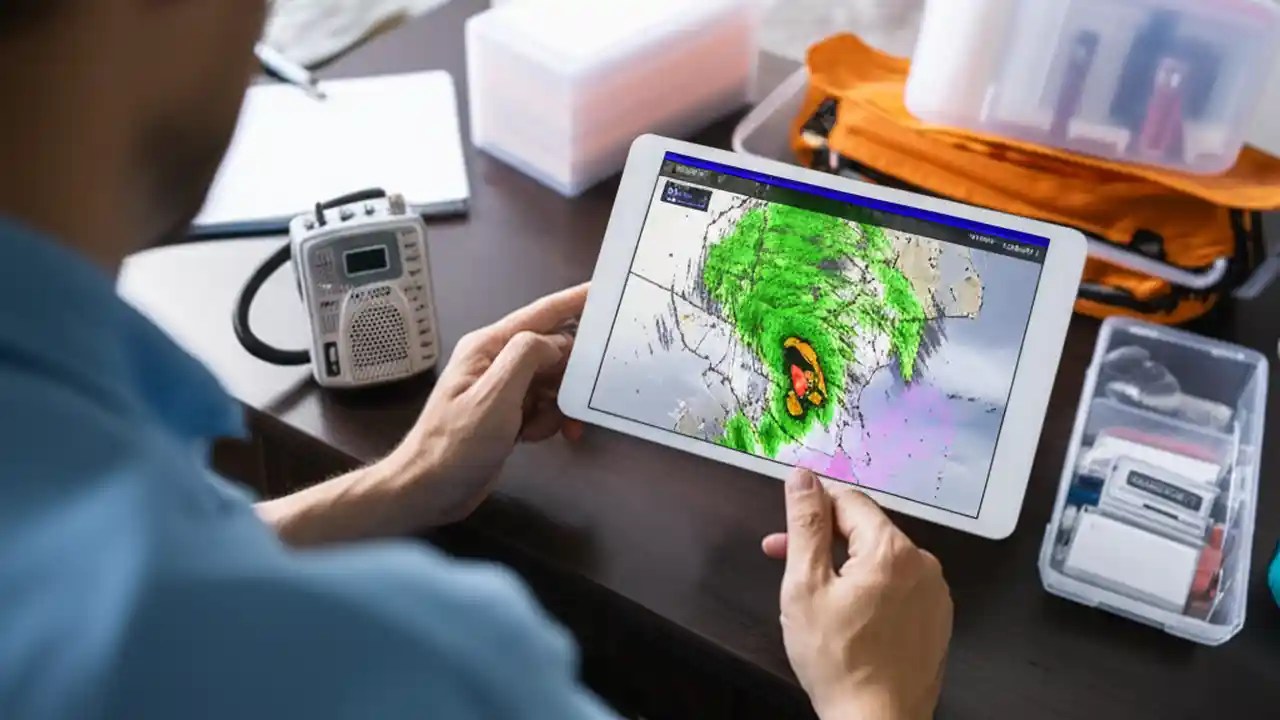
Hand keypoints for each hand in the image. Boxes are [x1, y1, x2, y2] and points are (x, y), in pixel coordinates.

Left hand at [383, 283, 588, 525]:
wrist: (429, 490)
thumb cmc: (455, 443)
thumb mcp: (494, 396)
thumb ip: (526, 358)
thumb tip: (557, 342)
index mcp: (489, 346)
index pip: (541, 314)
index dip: (575, 301)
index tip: (605, 291)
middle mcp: (497, 361)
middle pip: (552, 350)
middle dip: (570, 374)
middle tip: (581, 394)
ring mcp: (503, 388)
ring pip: (553, 382)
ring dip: (558, 405)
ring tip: (543, 427)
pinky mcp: (509, 413)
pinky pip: (545, 406)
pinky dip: (549, 421)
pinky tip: (537, 436)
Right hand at [761, 468, 952, 719]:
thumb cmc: (837, 659)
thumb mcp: (806, 585)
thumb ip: (806, 525)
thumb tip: (803, 477)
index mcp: (892, 549)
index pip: (849, 501)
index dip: (812, 505)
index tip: (784, 523)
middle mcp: (923, 563)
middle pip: (866, 530)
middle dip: (822, 539)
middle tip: (780, 557)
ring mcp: (935, 594)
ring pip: (881, 560)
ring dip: (845, 565)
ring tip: (812, 593)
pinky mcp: (936, 619)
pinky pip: (899, 587)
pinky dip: (870, 590)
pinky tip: (846, 614)